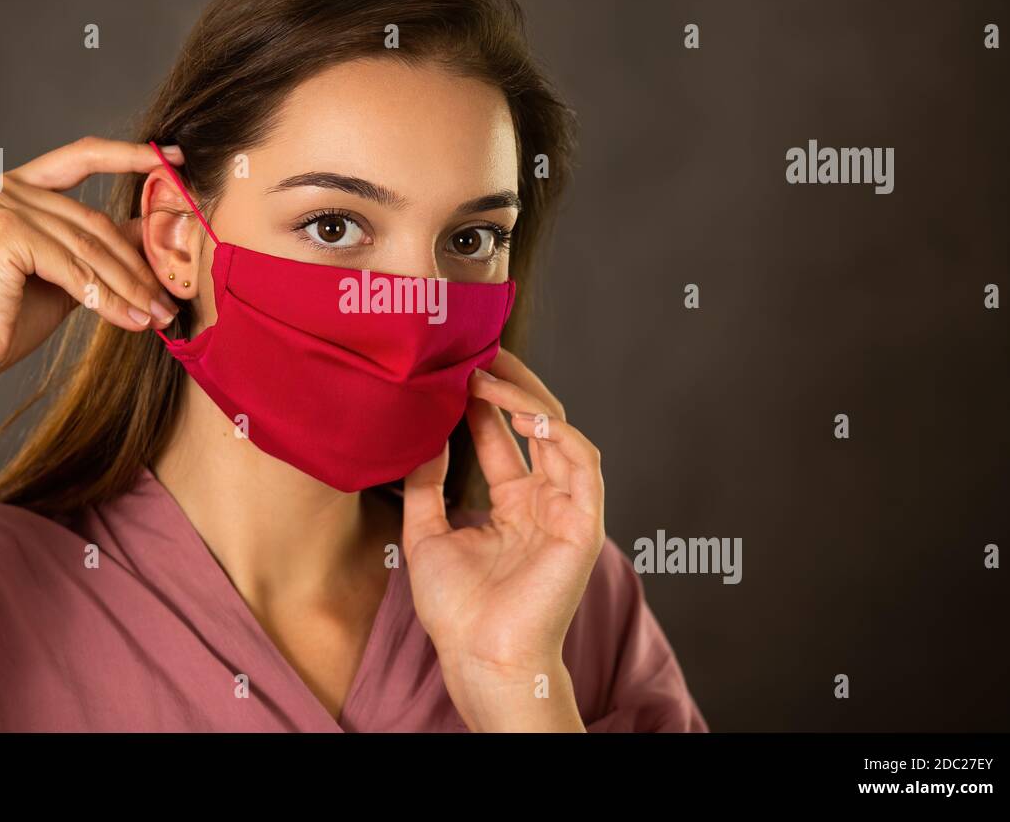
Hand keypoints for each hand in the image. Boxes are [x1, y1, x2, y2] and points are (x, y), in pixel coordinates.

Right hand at [0, 136, 183, 495]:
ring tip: (158, 316)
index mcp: (12, 187)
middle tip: (169, 299)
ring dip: (130, 287)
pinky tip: (131, 321)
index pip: (81, 158)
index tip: (173, 158)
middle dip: (137, 264)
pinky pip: (75, 268)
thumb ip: (99, 247)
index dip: (129, 155)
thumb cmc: (1, 321)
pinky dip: (108, 299)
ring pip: (90, 247)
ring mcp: (2, 205)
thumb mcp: (63, 274)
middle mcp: (3, 187)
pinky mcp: (6, 232)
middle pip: (93, 220)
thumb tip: (152, 229)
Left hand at [401, 347, 605, 729]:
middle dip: (511, 386)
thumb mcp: (427, 534)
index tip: (459, 369)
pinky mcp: (584, 524)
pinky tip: (525, 413)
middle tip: (480, 353)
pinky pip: (583, 464)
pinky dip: (558, 433)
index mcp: (514, 506)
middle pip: (536, 426)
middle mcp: (544, 503)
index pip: (503, 437)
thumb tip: (424, 437)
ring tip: (491, 375)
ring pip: (560, 435)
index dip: (485, 400)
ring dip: (528, 401)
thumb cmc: (455, 611)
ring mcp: (567, 511)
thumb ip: (428, 485)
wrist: (478, 657)